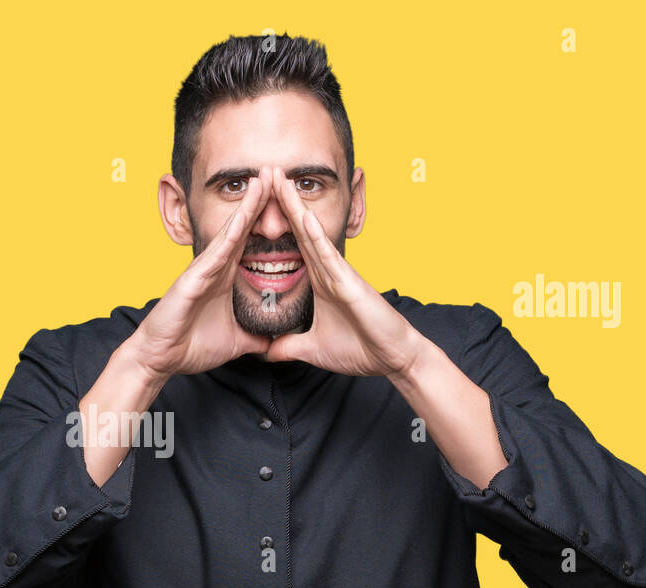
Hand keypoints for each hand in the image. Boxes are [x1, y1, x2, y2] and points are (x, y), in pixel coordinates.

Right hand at [126, 175, 273, 378]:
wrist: (161, 358)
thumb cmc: (192, 346)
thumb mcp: (236, 342)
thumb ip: (255, 337)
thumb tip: (274, 343)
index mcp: (226, 279)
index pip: (252, 243)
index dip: (268, 221)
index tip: (288, 202)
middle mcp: (215, 268)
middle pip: (242, 228)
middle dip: (259, 201)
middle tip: (277, 173)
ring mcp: (204, 270)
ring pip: (231, 232)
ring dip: (247, 207)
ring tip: (263, 180)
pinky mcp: (193, 278)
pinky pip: (217, 252)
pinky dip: (232, 232)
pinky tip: (245, 215)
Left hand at [262, 166, 424, 377]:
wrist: (389, 358)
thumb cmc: (358, 349)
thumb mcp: (312, 348)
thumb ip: (290, 345)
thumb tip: (267, 351)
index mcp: (318, 282)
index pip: (292, 245)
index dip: (276, 223)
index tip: (255, 204)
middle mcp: (327, 271)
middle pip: (299, 229)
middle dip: (282, 200)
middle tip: (265, 171)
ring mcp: (339, 273)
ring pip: (312, 233)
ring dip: (294, 205)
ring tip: (278, 179)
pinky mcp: (349, 283)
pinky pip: (328, 254)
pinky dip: (315, 234)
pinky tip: (302, 215)